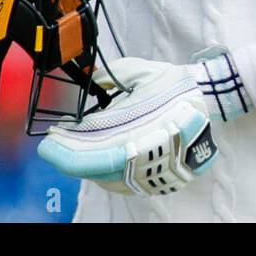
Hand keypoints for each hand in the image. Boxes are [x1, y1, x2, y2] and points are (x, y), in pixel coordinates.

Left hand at [37, 57, 218, 197]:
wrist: (207, 101)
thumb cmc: (170, 84)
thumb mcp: (136, 72)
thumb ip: (107, 78)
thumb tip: (89, 85)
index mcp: (136, 131)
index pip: (90, 152)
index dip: (64, 151)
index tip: (48, 141)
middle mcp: (144, 158)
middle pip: (94, 169)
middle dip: (68, 157)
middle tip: (53, 145)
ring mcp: (154, 173)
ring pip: (107, 180)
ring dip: (86, 166)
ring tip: (73, 147)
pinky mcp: (160, 181)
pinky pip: (123, 183)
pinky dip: (105, 172)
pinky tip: (96, 158)